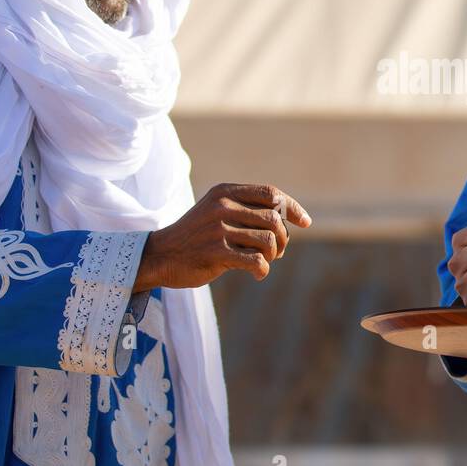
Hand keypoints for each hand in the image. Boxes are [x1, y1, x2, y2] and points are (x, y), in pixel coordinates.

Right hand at [134, 183, 311, 291]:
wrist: (160, 255)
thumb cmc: (197, 235)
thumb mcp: (217, 211)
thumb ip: (247, 209)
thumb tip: (289, 215)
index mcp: (225, 191)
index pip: (271, 193)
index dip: (292, 208)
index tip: (305, 222)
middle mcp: (222, 206)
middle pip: (274, 218)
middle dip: (283, 237)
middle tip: (276, 251)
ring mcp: (218, 229)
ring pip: (269, 240)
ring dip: (274, 254)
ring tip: (265, 261)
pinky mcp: (215, 253)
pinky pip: (256, 261)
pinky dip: (263, 270)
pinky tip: (257, 274)